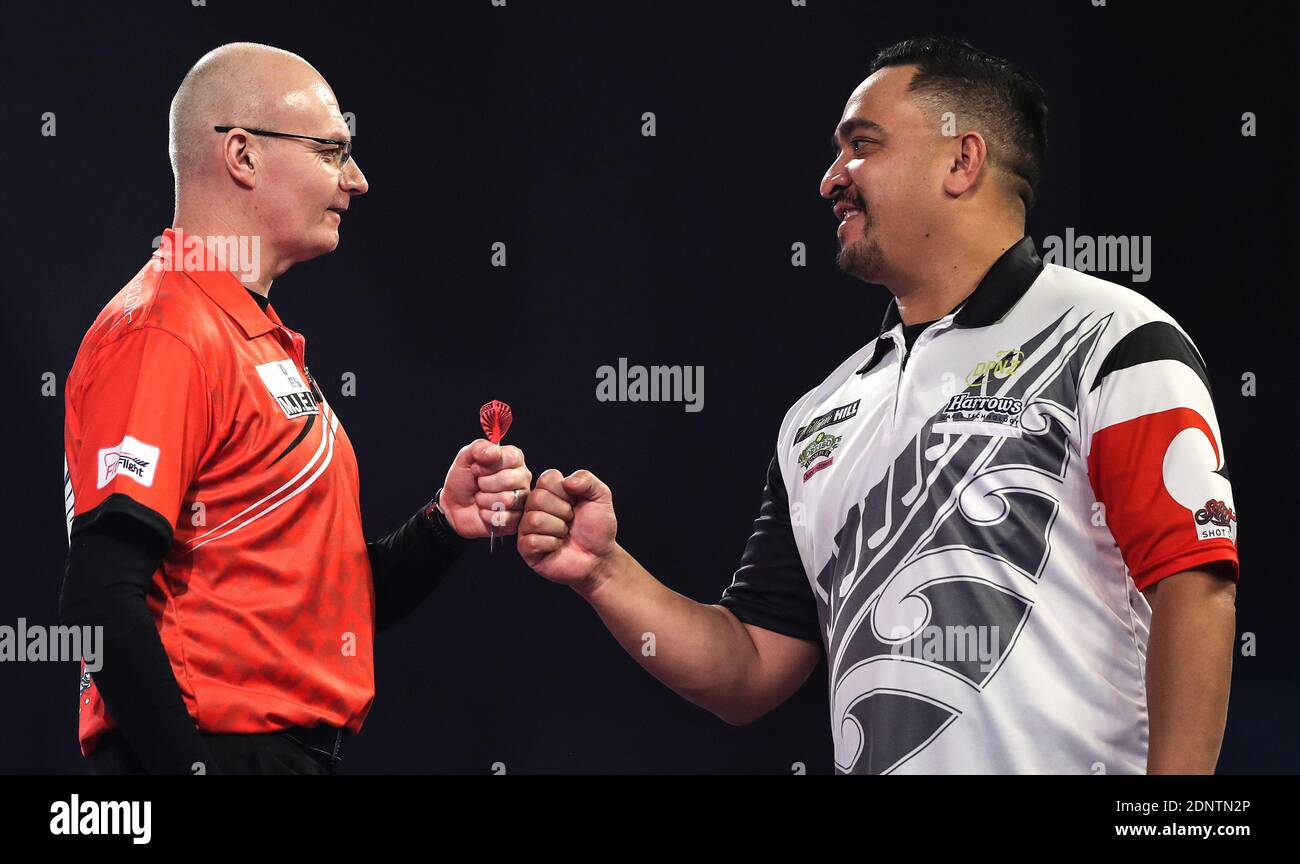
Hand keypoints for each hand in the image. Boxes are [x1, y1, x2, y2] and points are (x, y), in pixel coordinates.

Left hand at [439, 439, 531, 538]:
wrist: (453, 507)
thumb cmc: (462, 481)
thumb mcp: (465, 458)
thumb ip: (479, 448)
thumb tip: (495, 451)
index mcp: (513, 460)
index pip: (511, 458)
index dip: (489, 465)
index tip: (477, 468)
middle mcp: (522, 479)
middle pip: (509, 480)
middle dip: (485, 483)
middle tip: (479, 485)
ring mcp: (521, 500)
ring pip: (506, 500)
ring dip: (485, 500)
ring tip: (480, 498)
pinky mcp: (516, 519)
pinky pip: (503, 517)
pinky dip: (486, 515)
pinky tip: (484, 511)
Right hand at [518, 468, 617, 591]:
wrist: (599, 557)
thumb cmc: (597, 528)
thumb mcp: (600, 497)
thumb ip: (587, 480)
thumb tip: (566, 481)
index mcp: (549, 490)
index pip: (547, 478)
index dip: (566, 492)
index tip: (575, 503)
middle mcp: (534, 506)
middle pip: (537, 498)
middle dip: (563, 512)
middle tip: (570, 521)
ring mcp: (528, 527)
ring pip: (535, 519)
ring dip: (558, 529)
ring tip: (564, 534)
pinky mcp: (526, 548)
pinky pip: (532, 540)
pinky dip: (552, 544)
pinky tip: (557, 546)